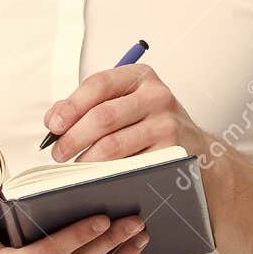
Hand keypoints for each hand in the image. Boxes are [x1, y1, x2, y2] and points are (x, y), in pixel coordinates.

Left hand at [42, 63, 208, 162]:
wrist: (198, 150)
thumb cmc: (151, 125)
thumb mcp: (126, 104)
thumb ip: (88, 106)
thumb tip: (54, 120)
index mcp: (140, 77)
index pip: (98, 84)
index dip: (71, 105)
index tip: (53, 125)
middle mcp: (157, 96)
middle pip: (103, 116)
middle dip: (73, 138)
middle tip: (58, 154)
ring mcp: (167, 125)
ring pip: (113, 145)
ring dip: (86, 160)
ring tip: (76, 167)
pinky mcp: (171, 154)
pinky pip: (129, 166)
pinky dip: (108, 174)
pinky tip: (98, 176)